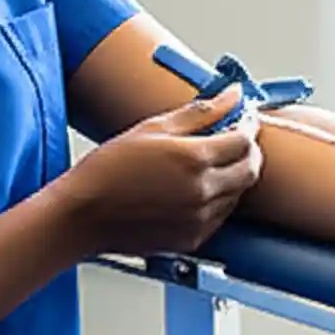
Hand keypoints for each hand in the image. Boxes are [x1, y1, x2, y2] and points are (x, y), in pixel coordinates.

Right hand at [52, 85, 262, 256]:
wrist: (83, 215)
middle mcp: (203, 191)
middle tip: (235, 137)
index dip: (247, 124)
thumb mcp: (152, 128)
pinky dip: (219, 199)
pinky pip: (221, 216)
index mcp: (194, 159)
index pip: (244, 139)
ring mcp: (200, 219)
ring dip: (234, 174)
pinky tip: (195, 187)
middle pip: (251, 168)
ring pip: (238, 193)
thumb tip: (231, 95)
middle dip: (249, 149)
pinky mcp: (192, 239)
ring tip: (208, 162)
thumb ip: (199, 111)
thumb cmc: (108, 169)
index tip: (242, 116)